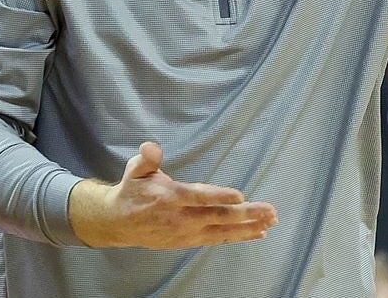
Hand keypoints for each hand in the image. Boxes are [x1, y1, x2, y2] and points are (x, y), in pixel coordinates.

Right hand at [69, 142, 277, 248]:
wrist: (117, 223)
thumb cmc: (132, 190)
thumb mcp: (135, 170)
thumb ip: (146, 159)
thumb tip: (151, 147)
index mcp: (168, 197)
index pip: (197, 197)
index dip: (218, 197)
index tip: (239, 195)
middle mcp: (180, 218)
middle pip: (216, 217)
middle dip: (246, 215)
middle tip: (269, 211)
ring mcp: (186, 233)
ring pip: (222, 231)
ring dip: (248, 227)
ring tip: (271, 222)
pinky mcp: (189, 241)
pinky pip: (218, 239)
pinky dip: (239, 237)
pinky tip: (259, 233)